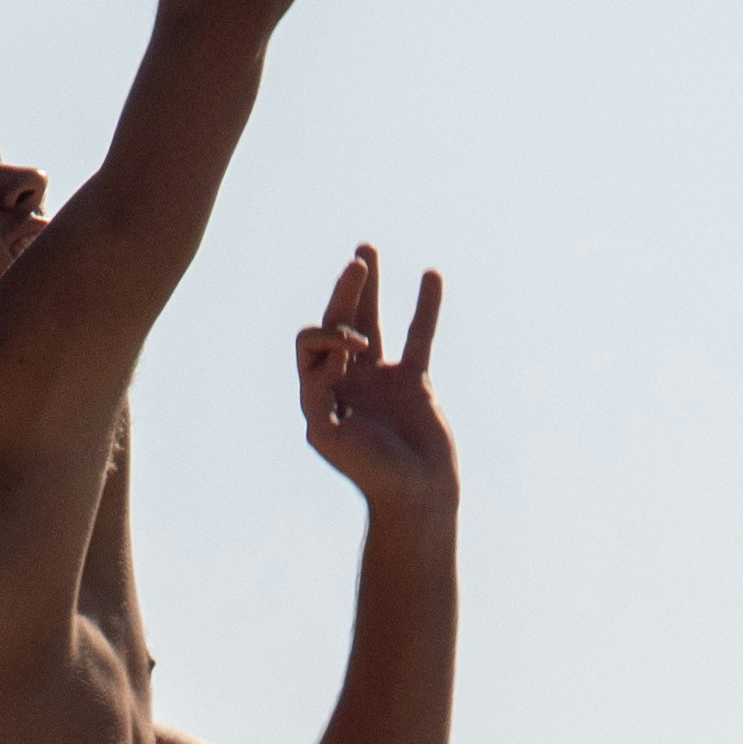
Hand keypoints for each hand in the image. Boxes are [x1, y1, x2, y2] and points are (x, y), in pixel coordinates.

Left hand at [296, 246, 453, 506]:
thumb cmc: (369, 471)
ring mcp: (380, 378)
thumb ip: (318, 391)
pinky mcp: (413, 381)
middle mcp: (345, 380)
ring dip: (368, 287)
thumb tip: (332, 352)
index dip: (328, 336)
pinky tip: (430, 275)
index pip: (312, 343)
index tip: (350, 356)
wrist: (416, 495)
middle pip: (336, 321)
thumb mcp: (328, 433)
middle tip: (359, 262)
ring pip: (371, 321)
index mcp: (318, 392)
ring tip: (365, 248)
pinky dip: (424, 306)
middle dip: (345, 292)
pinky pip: (418, 336)